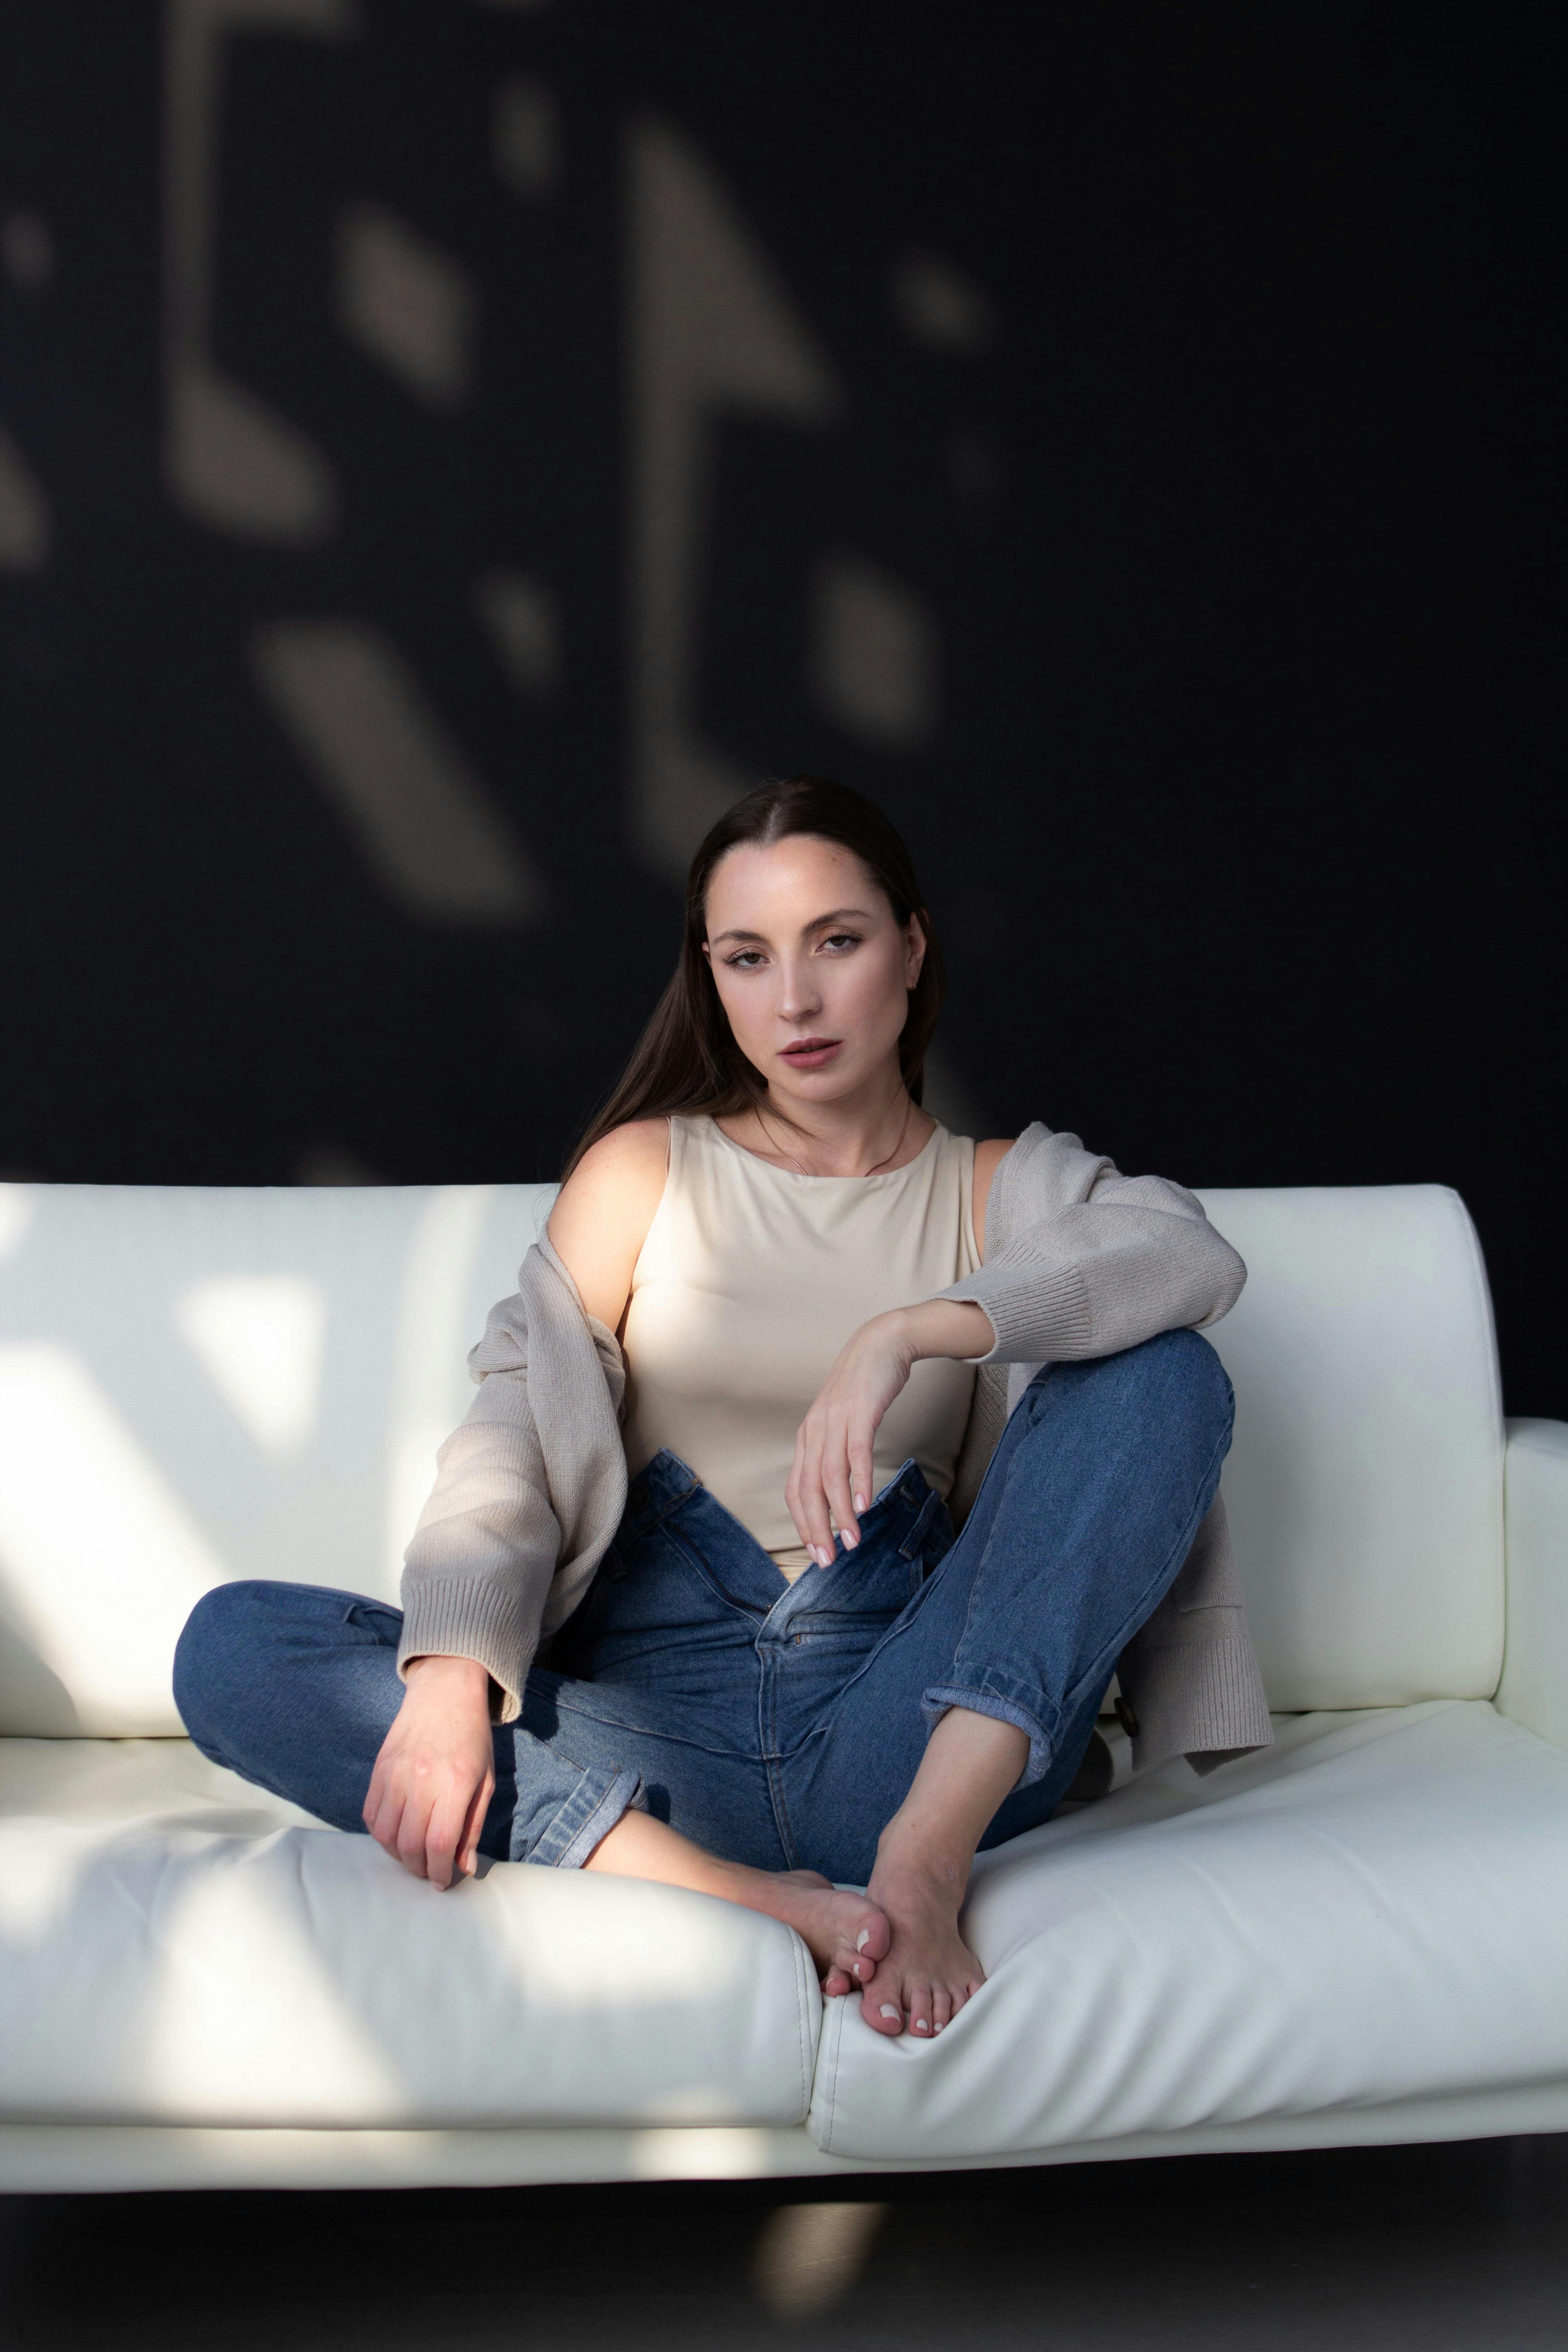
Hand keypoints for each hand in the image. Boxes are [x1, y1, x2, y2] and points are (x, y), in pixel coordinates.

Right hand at [363, 1654, 495, 1888]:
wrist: (445, 1691)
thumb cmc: (472, 1737)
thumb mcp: (485, 1780)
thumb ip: (472, 1826)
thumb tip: (463, 1868)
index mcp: (454, 1782)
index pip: (438, 1844)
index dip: (438, 1872)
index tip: (443, 1882)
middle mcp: (420, 1779)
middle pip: (409, 1845)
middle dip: (418, 1869)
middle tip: (428, 1873)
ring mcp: (394, 1773)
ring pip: (384, 1834)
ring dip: (397, 1855)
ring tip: (413, 1855)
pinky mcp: (378, 1768)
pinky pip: (370, 1814)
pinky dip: (380, 1833)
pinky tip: (396, 1834)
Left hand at [786, 1301, 996, 1563]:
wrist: (881, 1343)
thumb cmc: (863, 1388)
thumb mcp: (841, 1423)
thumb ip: (835, 1453)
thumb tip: (838, 1491)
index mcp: (808, 1438)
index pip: (796, 1489)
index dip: (803, 1523)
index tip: (816, 1551)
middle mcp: (816, 1432)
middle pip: (808, 1489)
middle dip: (816, 1528)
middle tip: (827, 1559)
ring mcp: (836, 1421)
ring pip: (830, 1477)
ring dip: (840, 1514)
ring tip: (851, 1541)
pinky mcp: (860, 1413)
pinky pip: (857, 1453)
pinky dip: (859, 1482)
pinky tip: (865, 1505)